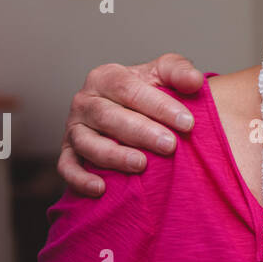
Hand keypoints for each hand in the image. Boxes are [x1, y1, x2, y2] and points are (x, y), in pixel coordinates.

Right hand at [58, 54, 205, 196]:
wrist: (130, 111)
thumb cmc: (148, 91)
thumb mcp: (164, 74)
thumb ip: (179, 72)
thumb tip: (194, 81)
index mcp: (106, 77)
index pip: (129, 89)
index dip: (159, 106)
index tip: (187, 123)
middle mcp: (85, 101)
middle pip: (108, 116)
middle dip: (141, 132)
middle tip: (170, 145)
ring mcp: (74, 129)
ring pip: (87, 143)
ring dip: (114, 155)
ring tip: (141, 164)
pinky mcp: (67, 155)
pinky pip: (68, 168)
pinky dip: (80, 179)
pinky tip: (101, 189)